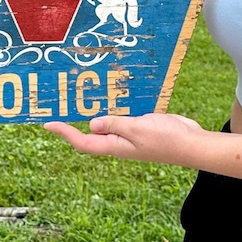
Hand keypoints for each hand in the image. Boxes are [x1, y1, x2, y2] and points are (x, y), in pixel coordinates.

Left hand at [44, 113, 205, 165]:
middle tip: (61, 106)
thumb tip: (92, 124)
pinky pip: (124, 117)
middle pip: (91, 134)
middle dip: (75, 122)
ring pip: (108, 124)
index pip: (84, 142)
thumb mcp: (137, 129)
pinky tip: (115, 95)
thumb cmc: (167, 139)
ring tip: (82, 97)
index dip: (65, 133)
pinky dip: (117, 107)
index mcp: (116, 146)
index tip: (48, 124)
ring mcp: (132, 136)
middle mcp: (120, 142)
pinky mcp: (143, 127)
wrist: (193, 144)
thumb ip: (114, 125)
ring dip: (96, 112)